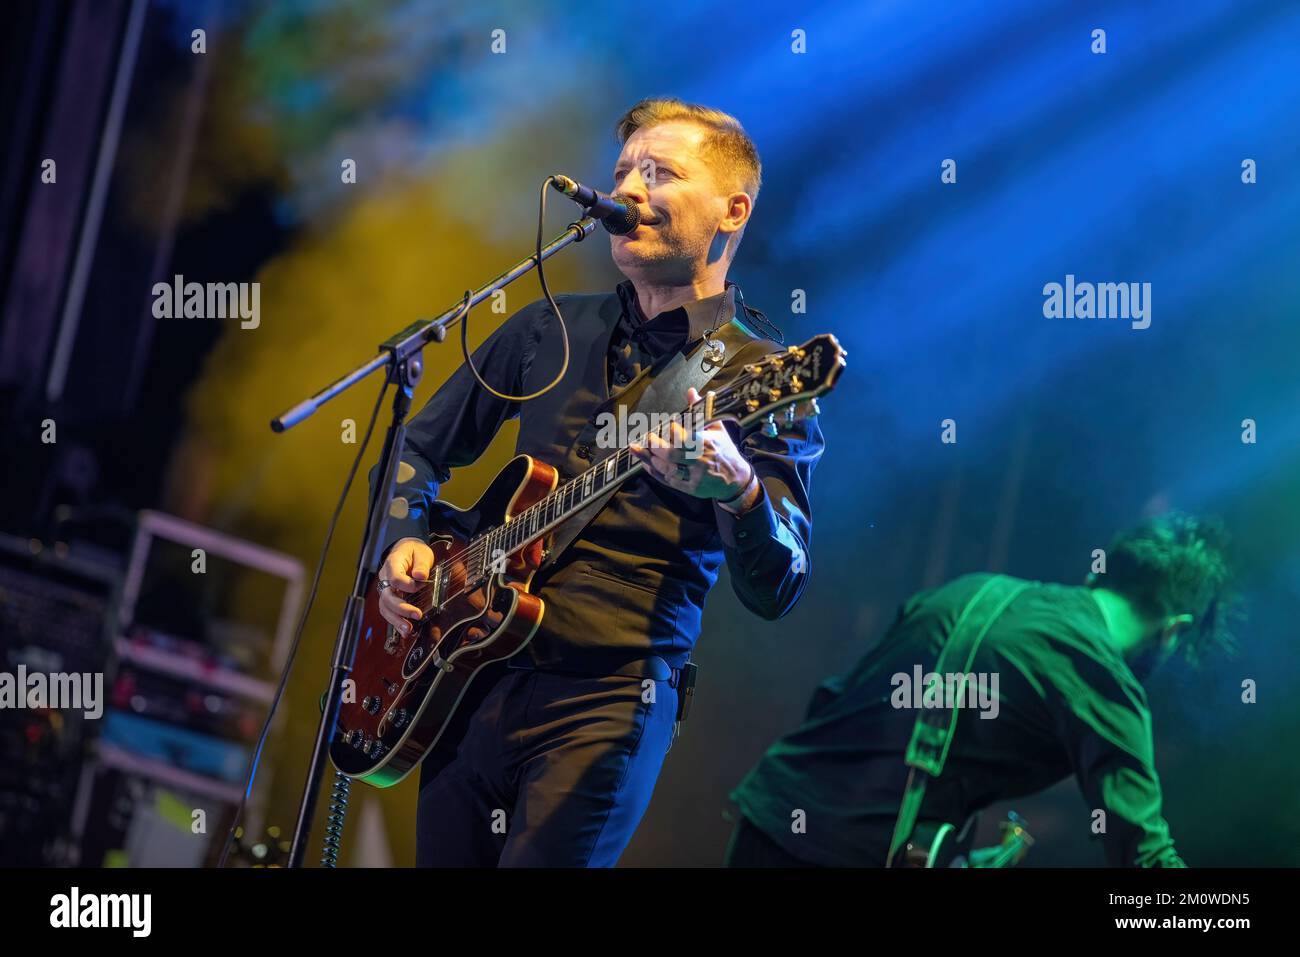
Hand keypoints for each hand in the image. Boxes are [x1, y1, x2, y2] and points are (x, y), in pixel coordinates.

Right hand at [377, 537, 433, 636]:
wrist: (407, 551)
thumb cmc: (414, 552)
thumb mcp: (421, 553)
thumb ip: (421, 564)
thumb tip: (420, 576)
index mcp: (392, 564)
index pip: (395, 578)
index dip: (407, 585)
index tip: (421, 585)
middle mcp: (385, 578)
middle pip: (387, 596)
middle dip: (401, 608)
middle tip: (417, 615)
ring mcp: (385, 589)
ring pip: (385, 607)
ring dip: (396, 620)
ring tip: (408, 630)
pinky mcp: (390, 598)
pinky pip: (389, 611)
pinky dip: (396, 622)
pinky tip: (405, 631)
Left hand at [629, 387, 758, 509]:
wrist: (736, 478)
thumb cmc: (723, 450)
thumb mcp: (716, 427)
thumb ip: (700, 410)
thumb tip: (690, 391)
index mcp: (707, 443)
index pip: (685, 437)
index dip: (673, 431)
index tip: (668, 424)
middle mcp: (700, 461)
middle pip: (672, 454)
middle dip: (655, 445)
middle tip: (648, 437)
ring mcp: (694, 476)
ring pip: (667, 468)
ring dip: (650, 458)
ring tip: (639, 449)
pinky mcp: (690, 488)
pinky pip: (668, 480)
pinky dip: (654, 472)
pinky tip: (646, 464)